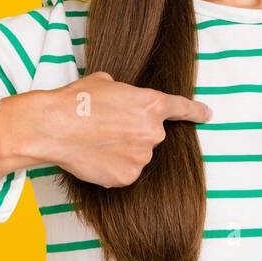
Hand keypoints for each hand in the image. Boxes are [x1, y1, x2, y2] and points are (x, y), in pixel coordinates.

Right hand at [0, 71, 211, 187]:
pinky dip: (112, 167)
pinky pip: (125, 172)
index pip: (182, 108)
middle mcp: (153, 132)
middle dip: (134, 132)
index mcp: (151, 104)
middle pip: (151, 135)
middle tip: (107, 127)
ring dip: (123, 150)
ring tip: (95, 141)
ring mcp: (142, 157)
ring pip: (137, 155)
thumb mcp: (107, 83)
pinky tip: (94, 156)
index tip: (207, 115)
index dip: (196, 112)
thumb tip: (122, 103)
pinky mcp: (127, 177)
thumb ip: (126, 95)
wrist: (54, 127)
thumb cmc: (76, 100)